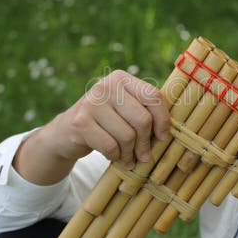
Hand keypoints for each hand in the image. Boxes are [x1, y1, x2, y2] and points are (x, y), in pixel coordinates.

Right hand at [15, 70, 169, 184]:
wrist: (65, 132)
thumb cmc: (105, 122)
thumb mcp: (124, 108)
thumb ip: (144, 110)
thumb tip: (172, 129)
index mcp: (121, 78)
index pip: (154, 96)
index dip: (163, 120)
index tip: (162, 137)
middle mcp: (106, 86)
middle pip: (142, 120)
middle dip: (145, 143)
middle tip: (144, 156)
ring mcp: (91, 103)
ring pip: (127, 136)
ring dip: (130, 153)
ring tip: (129, 159)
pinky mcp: (80, 122)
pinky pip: (111, 146)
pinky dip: (116, 157)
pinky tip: (114, 157)